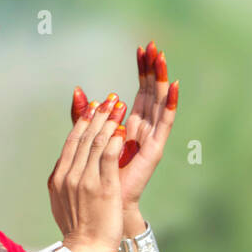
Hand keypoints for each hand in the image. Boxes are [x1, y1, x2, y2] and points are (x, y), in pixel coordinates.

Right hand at [47, 93, 127, 251]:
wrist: (84, 250)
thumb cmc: (77, 228)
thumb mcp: (63, 198)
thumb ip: (65, 176)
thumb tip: (66, 160)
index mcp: (59, 177)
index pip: (72, 141)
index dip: (84, 121)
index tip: (94, 106)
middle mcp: (70, 176)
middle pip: (85, 138)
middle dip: (99, 115)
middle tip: (111, 99)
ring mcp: (86, 182)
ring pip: (97, 143)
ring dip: (109, 122)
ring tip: (120, 107)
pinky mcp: (103, 188)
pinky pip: (109, 158)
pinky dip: (115, 141)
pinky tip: (123, 129)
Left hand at [70, 40, 178, 212]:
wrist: (104, 206)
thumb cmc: (97, 176)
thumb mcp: (88, 136)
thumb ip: (84, 115)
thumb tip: (78, 90)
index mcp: (131, 124)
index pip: (140, 90)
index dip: (141, 70)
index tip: (141, 48)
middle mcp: (144, 128)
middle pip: (151, 91)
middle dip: (152, 68)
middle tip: (153, 45)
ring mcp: (151, 137)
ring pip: (159, 101)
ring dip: (160, 78)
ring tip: (161, 57)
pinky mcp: (155, 148)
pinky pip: (165, 121)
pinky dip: (170, 102)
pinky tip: (173, 85)